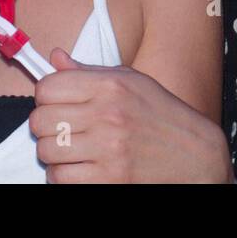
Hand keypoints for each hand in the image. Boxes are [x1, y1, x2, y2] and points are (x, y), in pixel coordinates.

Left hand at [30, 48, 231, 182]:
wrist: (195, 155)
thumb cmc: (162, 115)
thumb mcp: (131, 81)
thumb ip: (88, 71)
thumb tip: (54, 58)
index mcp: (111, 85)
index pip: (47, 88)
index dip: (46, 96)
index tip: (55, 103)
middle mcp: (107, 115)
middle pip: (40, 121)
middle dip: (45, 126)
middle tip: (61, 128)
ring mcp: (108, 150)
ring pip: (46, 152)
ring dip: (53, 153)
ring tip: (71, 149)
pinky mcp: (109, 179)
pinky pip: (60, 178)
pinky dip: (63, 175)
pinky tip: (79, 166)